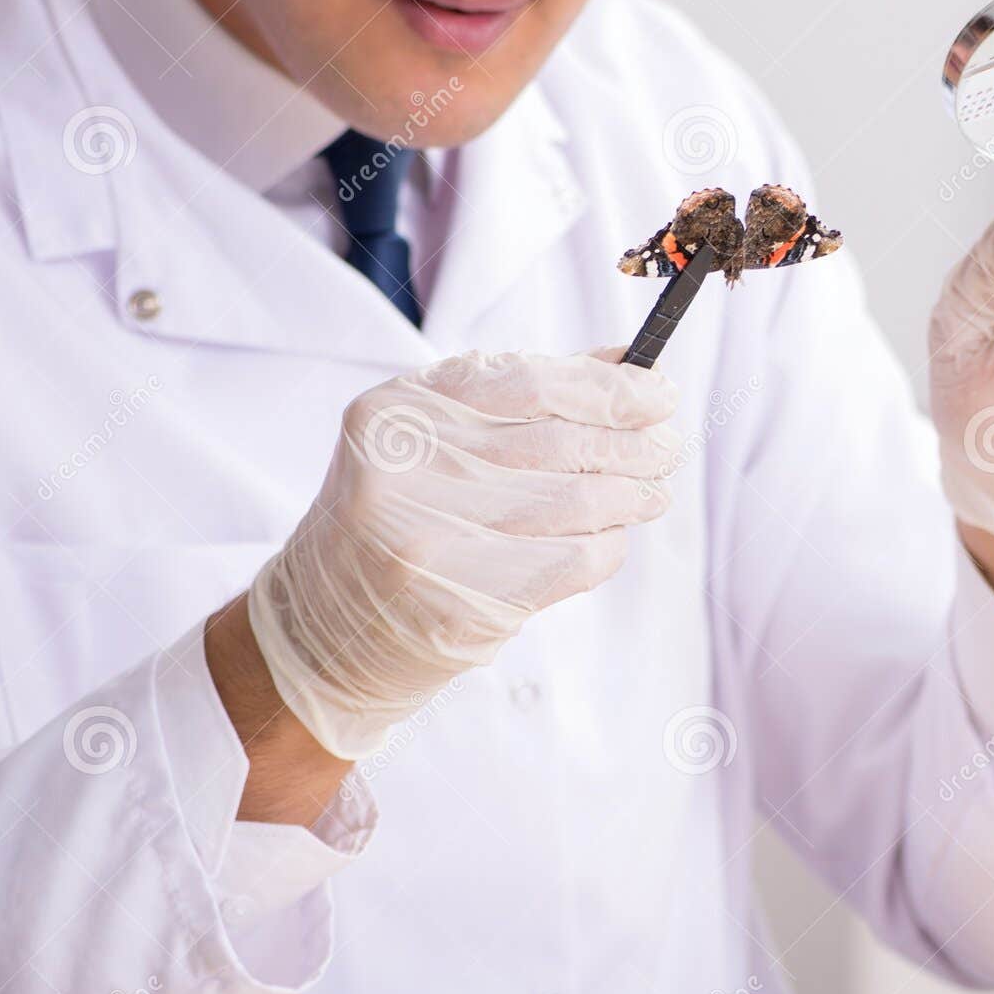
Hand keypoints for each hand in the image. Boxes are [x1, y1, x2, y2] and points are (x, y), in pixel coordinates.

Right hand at [245, 347, 678, 758]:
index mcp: (396, 413)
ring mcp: (428, 542)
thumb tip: (626, 366)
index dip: (607, 386)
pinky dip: (607, 548)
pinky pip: (569, 564)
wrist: (325, 627)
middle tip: (668, 444)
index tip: (658, 390)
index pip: (529, 382)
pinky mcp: (458, 604)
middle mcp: (403, 472)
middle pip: (557, 444)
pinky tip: (614, 538)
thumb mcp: (431, 439)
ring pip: (573, 504)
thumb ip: (519, 396)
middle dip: (632, 442)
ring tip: (654, 490)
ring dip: (631, 495)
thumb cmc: (398, 515)